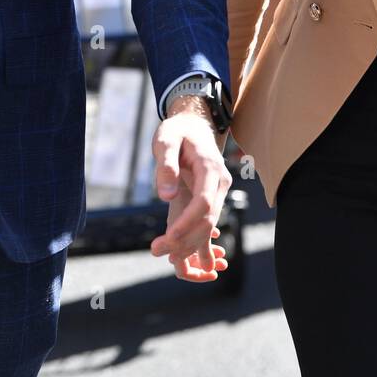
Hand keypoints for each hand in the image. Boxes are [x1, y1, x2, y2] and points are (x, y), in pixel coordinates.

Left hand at [150, 105, 233, 281]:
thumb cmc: (177, 131)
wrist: (193, 124)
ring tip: (161, 252)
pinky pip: (205, 221)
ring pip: (208, 224)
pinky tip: (176, 250)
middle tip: (156, 250)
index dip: (187, 223)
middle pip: (208, 219)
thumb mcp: (166, 141)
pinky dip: (192, 237)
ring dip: (188, 243)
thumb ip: (166, 166)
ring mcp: (218, 190)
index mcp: (211, 168)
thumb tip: (166, 196)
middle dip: (185, 239)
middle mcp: (220, 182)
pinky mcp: (211, 196)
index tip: (169, 237)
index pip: (203, 203)